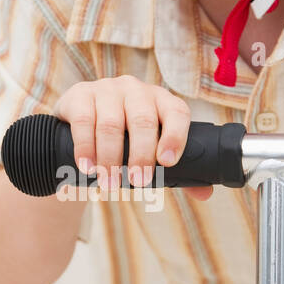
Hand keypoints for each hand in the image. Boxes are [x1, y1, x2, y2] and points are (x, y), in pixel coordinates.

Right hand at [53, 75, 212, 200]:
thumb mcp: (149, 151)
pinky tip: (87, 166)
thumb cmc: (124, 140)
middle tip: (138, 183)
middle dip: (141, 155)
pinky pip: (84, 120)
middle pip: (143, 120)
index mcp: (161, 101)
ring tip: (109, 183)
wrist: (79, 124)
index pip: (177, 112)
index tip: (168, 162)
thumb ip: (178, 172)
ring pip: (112, 123)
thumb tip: (205, 194)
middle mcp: (136, 90)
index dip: (176, 136)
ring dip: (110, 158)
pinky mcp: (81, 94)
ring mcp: (107, 89)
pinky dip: (85, 147)